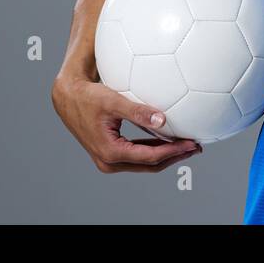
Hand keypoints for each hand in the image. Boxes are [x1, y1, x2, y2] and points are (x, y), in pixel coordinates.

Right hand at [52, 74, 202, 172]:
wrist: (68, 98)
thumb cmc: (88, 97)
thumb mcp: (113, 101)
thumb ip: (138, 112)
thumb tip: (162, 120)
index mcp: (111, 152)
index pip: (150, 158)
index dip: (173, 152)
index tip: (191, 143)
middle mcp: (109, 161)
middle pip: (150, 165)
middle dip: (174, 157)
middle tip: (195, 147)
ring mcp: (109, 159)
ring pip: (144, 163)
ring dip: (166, 155)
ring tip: (186, 146)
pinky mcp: (110, 153)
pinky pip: (137, 155)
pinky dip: (153, 149)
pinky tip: (167, 140)